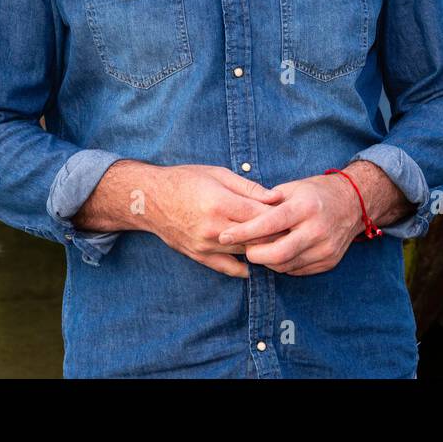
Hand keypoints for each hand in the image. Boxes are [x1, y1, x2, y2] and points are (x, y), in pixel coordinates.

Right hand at [145, 164, 284, 278]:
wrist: (148, 200)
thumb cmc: (186, 180)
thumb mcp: (219, 173)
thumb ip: (249, 187)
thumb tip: (277, 197)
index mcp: (220, 203)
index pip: (260, 216)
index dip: (280, 216)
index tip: (294, 214)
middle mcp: (213, 228)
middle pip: (256, 237)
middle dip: (277, 234)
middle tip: (293, 231)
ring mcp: (205, 245)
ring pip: (246, 252)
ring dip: (264, 249)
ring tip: (280, 243)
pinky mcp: (199, 256)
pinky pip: (228, 268)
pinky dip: (245, 267)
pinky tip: (257, 263)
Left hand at [218, 174, 361, 275]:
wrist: (355, 203)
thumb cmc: (318, 193)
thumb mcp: (294, 188)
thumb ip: (269, 202)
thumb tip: (241, 216)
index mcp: (306, 207)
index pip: (270, 223)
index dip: (244, 232)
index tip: (225, 236)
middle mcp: (318, 229)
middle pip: (277, 254)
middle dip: (255, 255)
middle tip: (245, 249)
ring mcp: (325, 248)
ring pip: (285, 266)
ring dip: (268, 261)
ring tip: (261, 249)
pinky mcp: (329, 261)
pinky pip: (297, 270)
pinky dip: (284, 264)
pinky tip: (280, 253)